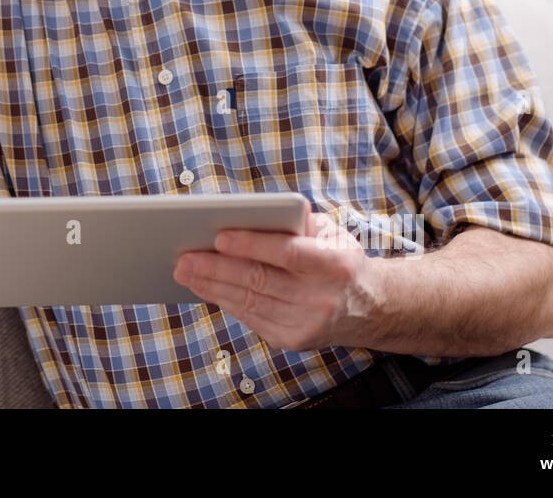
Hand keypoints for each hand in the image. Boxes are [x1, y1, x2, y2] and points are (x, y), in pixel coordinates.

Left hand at [172, 207, 378, 351]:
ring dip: (211, 287)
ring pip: (249, 302)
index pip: (286, 253)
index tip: (219, 236)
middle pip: (259, 280)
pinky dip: (225, 301)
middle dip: (216, 269)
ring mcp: (306, 323)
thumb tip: (250, 214)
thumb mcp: (331, 232)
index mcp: (334, 264)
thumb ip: (296, 222)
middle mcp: (321, 297)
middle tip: (183, 258)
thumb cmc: (339, 259)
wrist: (369, 307)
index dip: (251, 245)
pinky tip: (206, 288)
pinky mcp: (292, 339)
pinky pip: (251, 317)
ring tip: (185, 272)